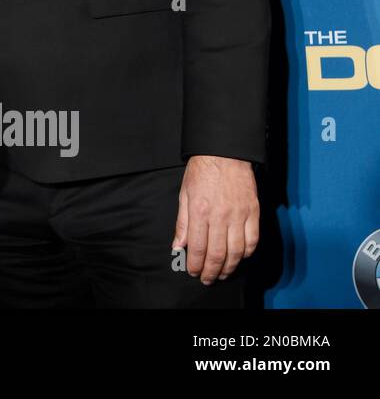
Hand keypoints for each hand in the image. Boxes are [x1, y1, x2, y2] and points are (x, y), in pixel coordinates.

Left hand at [173, 155, 258, 284]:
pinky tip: (239, 258)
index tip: (192, 272)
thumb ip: (182, 223)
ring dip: (229, 267)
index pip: (197, 247)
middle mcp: (220, 216)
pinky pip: (252, 240)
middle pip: (218, 254)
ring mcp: (239, 215)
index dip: (195, 264)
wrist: (224, 153)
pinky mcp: (254, 212)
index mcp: (200, 211)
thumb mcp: (184, 195)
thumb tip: (178, 246)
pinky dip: (246, 253)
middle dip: (211, 271)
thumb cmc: (202, 172)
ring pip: (236, 252)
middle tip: (206, 279)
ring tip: (222, 274)